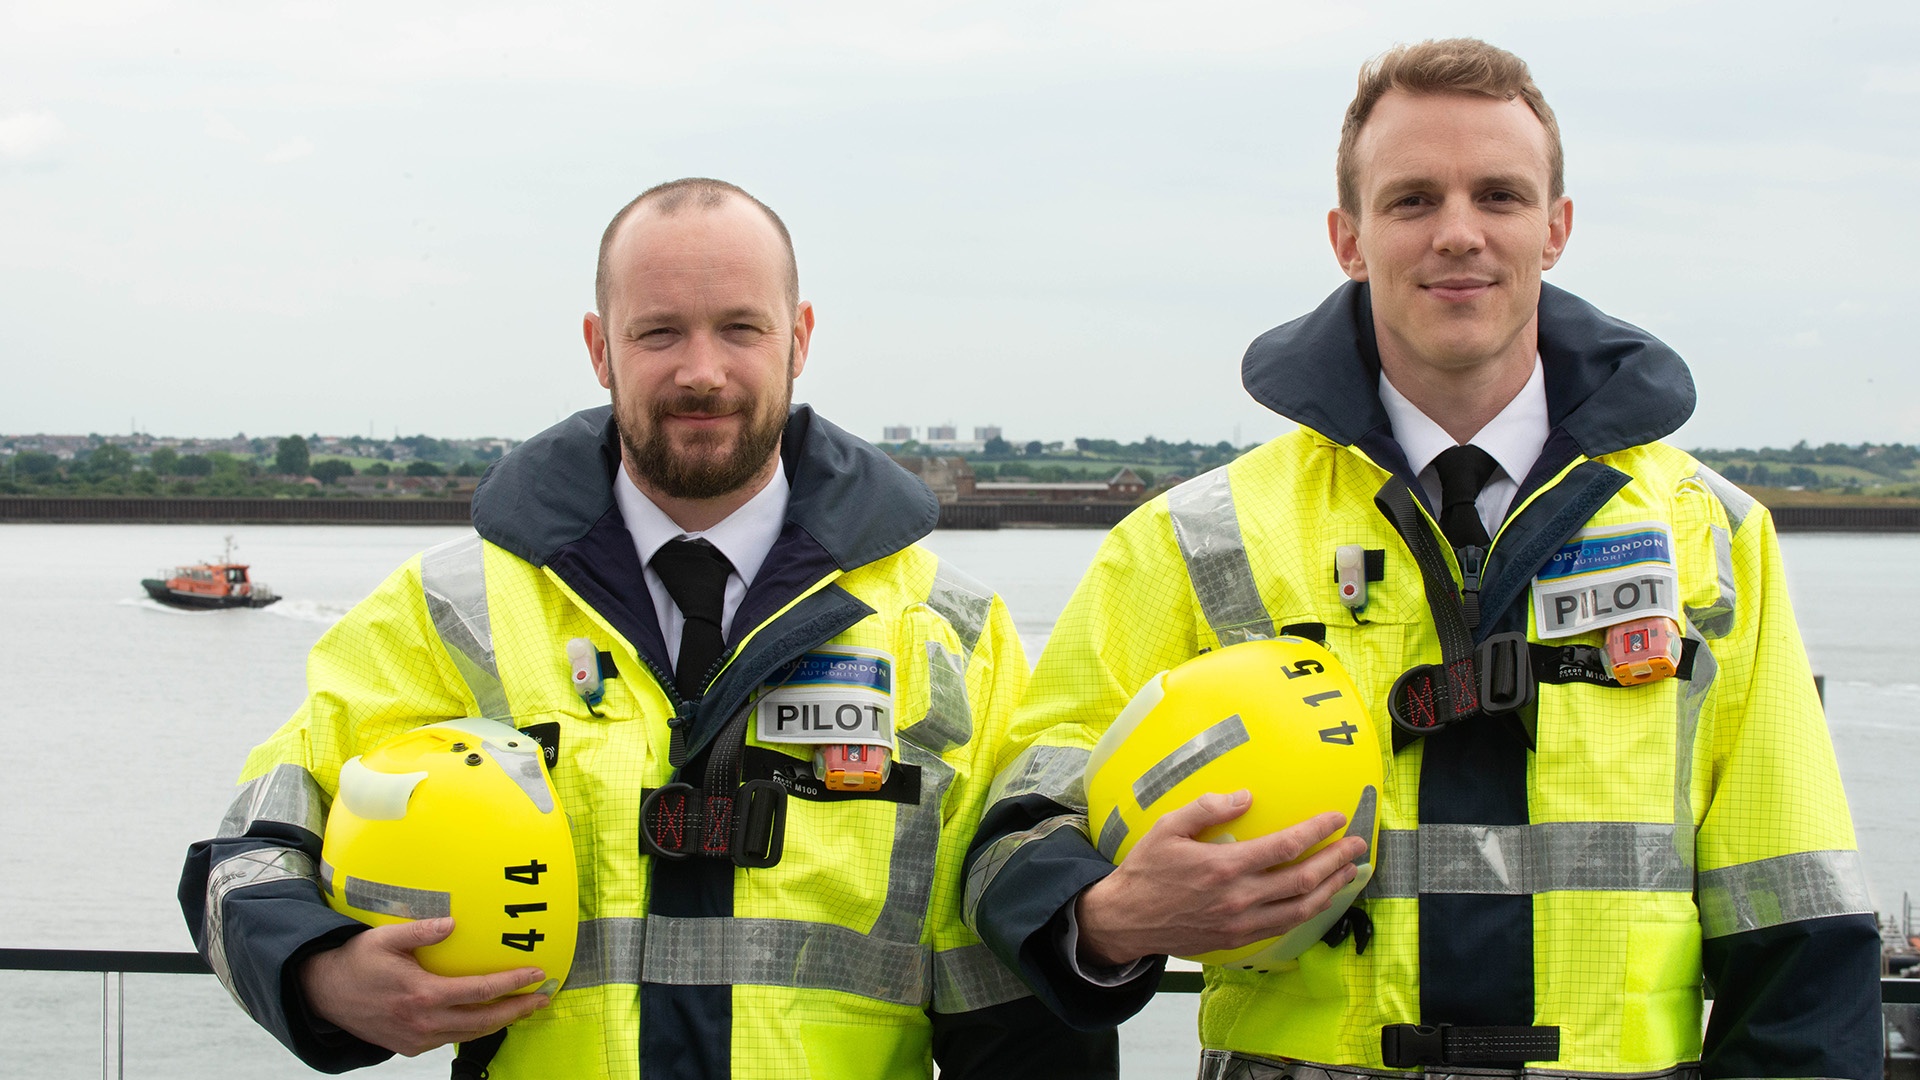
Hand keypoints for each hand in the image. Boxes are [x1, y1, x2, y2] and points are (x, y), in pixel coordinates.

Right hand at [298, 917, 551, 1055]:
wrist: (323, 994)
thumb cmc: (356, 962)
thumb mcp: (386, 939)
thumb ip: (421, 931)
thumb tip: (453, 924)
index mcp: (422, 995)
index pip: (480, 992)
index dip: (513, 985)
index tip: (537, 976)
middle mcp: (423, 1023)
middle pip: (484, 1021)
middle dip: (518, 1010)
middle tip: (543, 998)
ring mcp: (417, 1039)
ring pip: (470, 1035)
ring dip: (500, 1022)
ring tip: (523, 1008)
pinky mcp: (410, 1047)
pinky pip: (450, 1040)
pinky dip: (473, 1029)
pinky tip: (486, 1017)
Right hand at [1073, 791, 1367, 966]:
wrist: (1126, 919)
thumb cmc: (1146, 870)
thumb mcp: (1167, 828)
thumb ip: (1207, 808)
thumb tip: (1244, 797)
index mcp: (1223, 865)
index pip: (1284, 847)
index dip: (1316, 831)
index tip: (1336, 817)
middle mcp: (1238, 898)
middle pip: (1302, 880)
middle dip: (1336, 860)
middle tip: (1358, 844)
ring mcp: (1241, 923)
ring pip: (1301, 909)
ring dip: (1331, 889)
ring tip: (1350, 872)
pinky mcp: (1238, 940)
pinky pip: (1284, 928)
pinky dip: (1309, 913)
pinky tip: (1319, 900)